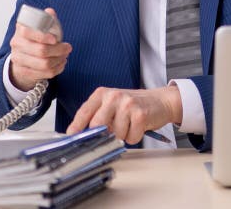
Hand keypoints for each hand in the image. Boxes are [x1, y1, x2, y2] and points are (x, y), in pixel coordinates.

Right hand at [9, 8, 71, 90]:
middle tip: (68, 47)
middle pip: (41, 51)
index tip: (55, 39)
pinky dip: (57, 68)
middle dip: (59, 50)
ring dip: (59, 60)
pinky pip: (45, 73)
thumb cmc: (35, 39)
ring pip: (44, 64)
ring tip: (65, 56)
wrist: (22, 57)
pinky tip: (61, 63)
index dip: (43, 36)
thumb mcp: (39, 26)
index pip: (28, 32)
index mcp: (20, 30)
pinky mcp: (25, 72)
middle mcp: (17, 44)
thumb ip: (45, 19)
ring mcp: (19, 59)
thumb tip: (50, 11)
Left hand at [66, 86, 182, 143]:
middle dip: (104, 135)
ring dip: (122, 136)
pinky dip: (134, 137)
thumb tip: (80, 135)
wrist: (160, 101)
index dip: (76, 127)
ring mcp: (128, 104)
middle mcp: (114, 96)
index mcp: (103, 93)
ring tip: (129, 125)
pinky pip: (130, 137)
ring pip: (115, 135)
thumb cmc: (133, 105)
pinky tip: (138, 126)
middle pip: (97, 125)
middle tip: (113, 132)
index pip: (84, 112)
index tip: (70, 137)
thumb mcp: (112, 104)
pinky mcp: (140, 114)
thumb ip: (97, 115)